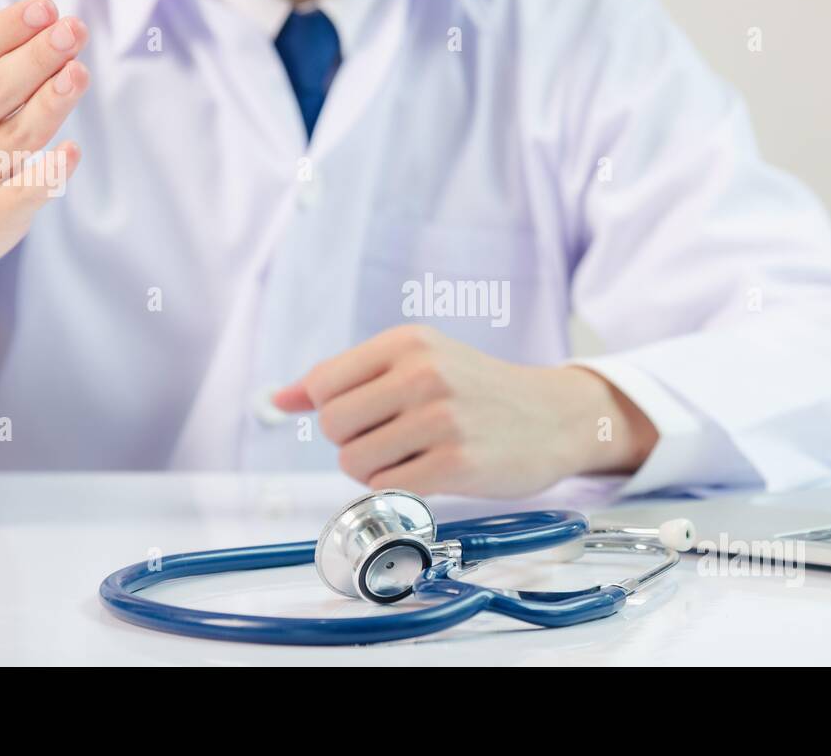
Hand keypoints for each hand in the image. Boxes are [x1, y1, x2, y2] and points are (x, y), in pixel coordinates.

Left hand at [273, 325, 657, 497]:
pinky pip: (386, 488)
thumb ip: (345, 378)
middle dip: (353, 440)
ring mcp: (440, 419)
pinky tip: (429, 472)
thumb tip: (277, 398)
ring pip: (353, 461)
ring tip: (413, 454)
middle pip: (332, 425)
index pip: (323, 384)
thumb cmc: (476, 390)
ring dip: (374, 468)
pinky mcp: (456, 463)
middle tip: (395, 437)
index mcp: (408, 342)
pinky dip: (398, 488)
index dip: (335, 409)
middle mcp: (423, 373)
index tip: (368, 413)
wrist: (553, 417)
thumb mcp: (418, 361)